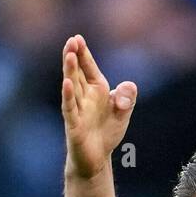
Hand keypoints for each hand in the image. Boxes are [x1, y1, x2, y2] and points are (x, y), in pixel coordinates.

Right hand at [60, 34, 137, 178]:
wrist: (97, 158)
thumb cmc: (107, 132)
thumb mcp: (123, 112)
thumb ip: (128, 97)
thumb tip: (129, 85)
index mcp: (96, 90)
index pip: (89, 68)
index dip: (83, 54)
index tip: (77, 38)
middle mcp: (84, 97)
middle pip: (77, 73)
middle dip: (74, 56)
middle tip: (71, 40)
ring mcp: (77, 110)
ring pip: (72, 87)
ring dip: (70, 71)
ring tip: (69, 54)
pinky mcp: (74, 125)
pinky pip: (70, 108)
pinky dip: (68, 96)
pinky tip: (67, 83)